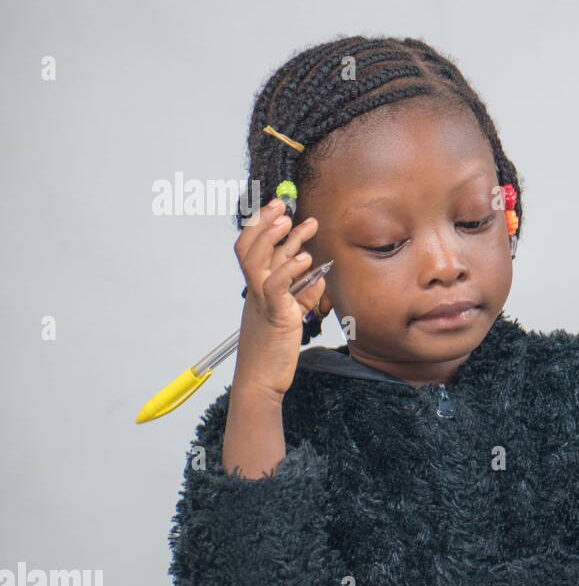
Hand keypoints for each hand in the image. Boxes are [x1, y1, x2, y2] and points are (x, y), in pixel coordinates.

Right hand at [231, 196, 325, 401]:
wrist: (260, 380)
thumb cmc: (273, 351)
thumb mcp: (290, 316)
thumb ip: (303, 295)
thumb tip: (320, 278)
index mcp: (255, 289)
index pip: (251, 249)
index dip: (261, 226)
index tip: (278, 208)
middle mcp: (254, 291)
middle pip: (251, 248)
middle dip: (266, 223)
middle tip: (284, 204)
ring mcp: (261, 302)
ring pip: (259, 261)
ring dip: (276, 239)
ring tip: (294, 222)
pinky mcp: (274, 316)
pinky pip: (277, 287)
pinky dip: (290, 270)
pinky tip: (305, 259)